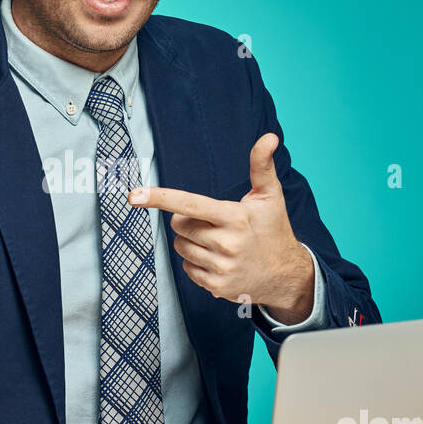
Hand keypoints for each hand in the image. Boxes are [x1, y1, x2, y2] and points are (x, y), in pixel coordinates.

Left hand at [129, 133, 313, 320]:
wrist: (287, 275)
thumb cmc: (273, 230)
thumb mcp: (270, 196)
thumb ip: (262, 165)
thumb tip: (268, 137)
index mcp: (235, 218)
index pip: (190, 204)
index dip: (160, 197)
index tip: (135, 195)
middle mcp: (227, 243)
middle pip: (180, 225)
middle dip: (188, 220)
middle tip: (211, 222)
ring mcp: (221, 268)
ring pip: (180, 247)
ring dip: (191, 242)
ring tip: (217, 242)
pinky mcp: (216, 286)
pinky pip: (187, 269)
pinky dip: (196, 263)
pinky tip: (217, 260)